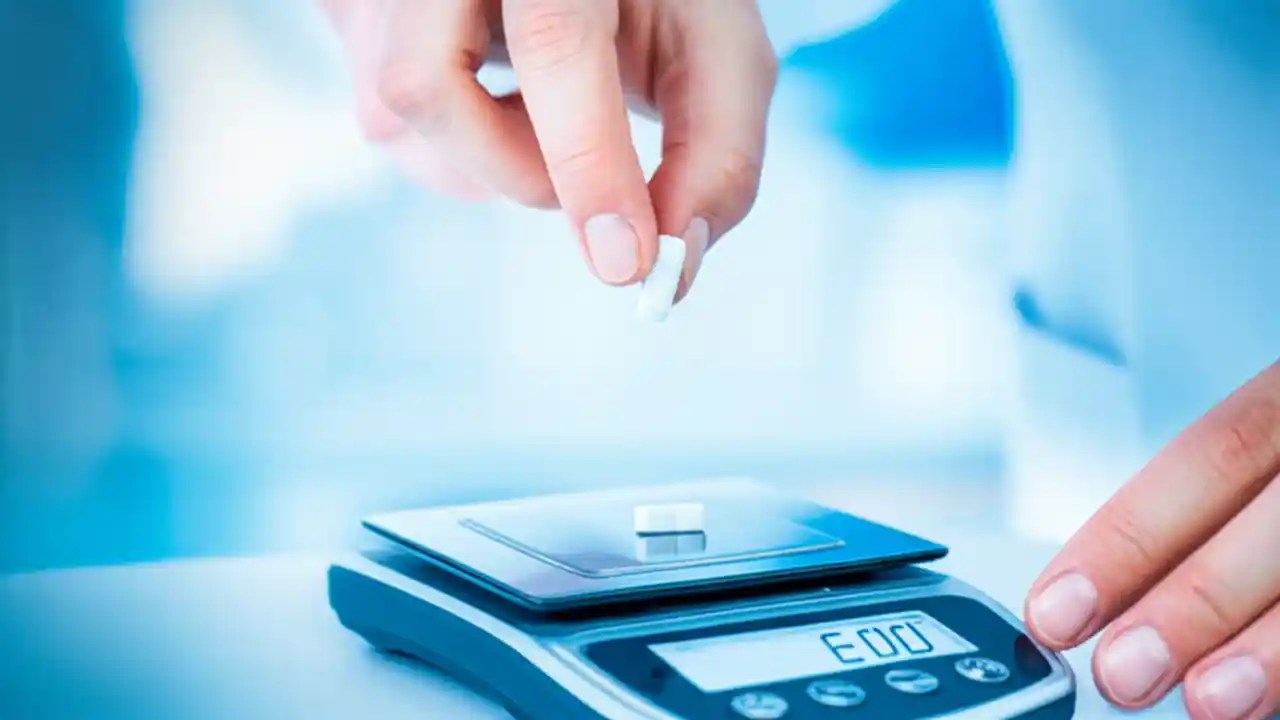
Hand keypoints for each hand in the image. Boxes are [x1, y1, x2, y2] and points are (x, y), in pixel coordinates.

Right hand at [323, 0, 776, 295]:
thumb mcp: (716, 53)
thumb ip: (717, 156)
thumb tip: (669, 267)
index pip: (553, 41)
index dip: (587, 162)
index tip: (626, 262)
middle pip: (425, 87)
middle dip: (521, 171)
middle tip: (590, 185)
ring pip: (395, 121)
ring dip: (492, 162)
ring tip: (546, 112)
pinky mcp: (352, 21)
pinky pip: (387, 125)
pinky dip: (463, 147)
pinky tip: (503, 101)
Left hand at [1025, 361, 1279, 718]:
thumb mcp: (1272, 455)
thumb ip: (1215, 517)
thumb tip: (1117, 607)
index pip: (1208, 457)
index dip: (1129, 535)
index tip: (1056, 610)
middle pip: (1277, 519)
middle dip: (1194, 600)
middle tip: (1122, 671)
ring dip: (1274, 646)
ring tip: (1210, 701)